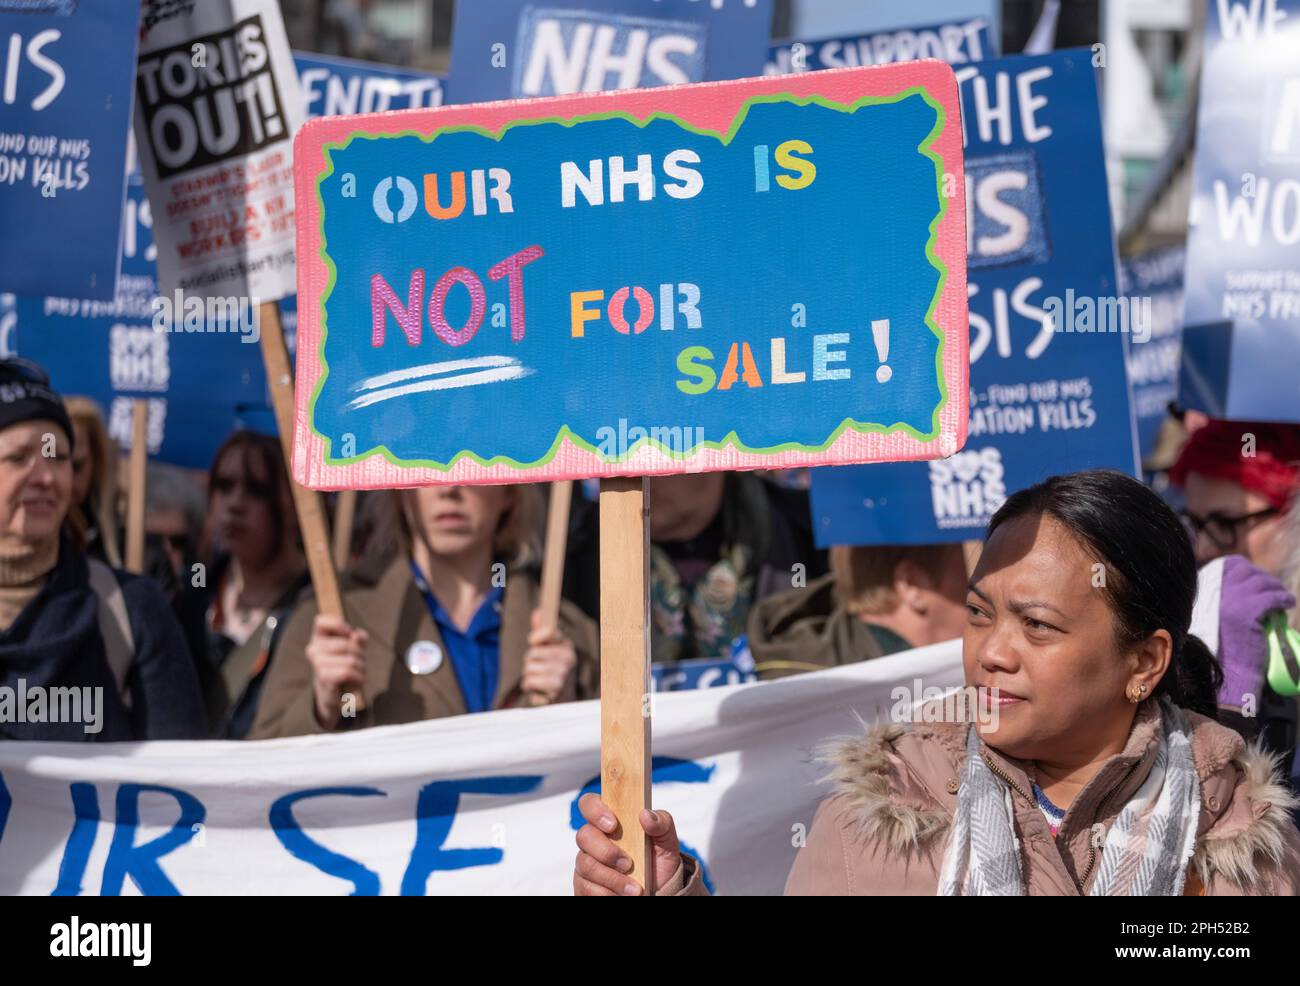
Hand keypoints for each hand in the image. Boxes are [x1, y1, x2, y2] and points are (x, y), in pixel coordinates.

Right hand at [306, 613, 367, 728]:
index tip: (349, 633)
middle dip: (359, 653)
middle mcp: (314, 649)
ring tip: (359, 671)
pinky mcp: (324, 678)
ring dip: (361, 667)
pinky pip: (347, 672)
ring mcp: (317, 664)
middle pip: (346, 644)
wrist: (334, 693)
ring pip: (350, 660)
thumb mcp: (354, 647)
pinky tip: (359, 679)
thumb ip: (358, 638)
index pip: (321, 621)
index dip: (338, 625)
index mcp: (318, 637)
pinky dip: (358, 676)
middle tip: (360, 660)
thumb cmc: (344, 664)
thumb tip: (357, 636)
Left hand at [522, 609, 576, 704]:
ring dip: (528, 676)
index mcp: (567, 646)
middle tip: (539, 667)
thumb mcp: (551, 649)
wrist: (565, 696)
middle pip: (532, 653)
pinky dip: (529, 687)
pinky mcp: (555, 691)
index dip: (535, 636)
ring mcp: (562, 675)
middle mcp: (567, 659)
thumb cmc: (554, 669)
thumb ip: (542, 631)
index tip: (533, 641)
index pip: (549, 631)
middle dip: (530, 662)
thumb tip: (537, 612)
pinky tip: (539, 688)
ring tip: (539, 679)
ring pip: (528, 669)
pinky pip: (528, 682)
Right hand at [573, 794, 681, 894]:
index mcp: (610, 820)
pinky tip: (623, 896)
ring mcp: (587, 863)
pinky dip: (607, 894)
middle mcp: (594, 840)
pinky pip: (586, 888)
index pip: (589, 803)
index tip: (613, 825)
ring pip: (585, 865)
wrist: (660, 892)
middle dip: (606, 852)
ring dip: (612, 879)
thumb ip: (661, 822)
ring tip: (635, 889)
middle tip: (628, 864)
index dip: (595, 810)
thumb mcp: (667, 841)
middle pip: (583, 835)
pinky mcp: (584, 886)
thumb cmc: (658, 862)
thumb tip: (645, 814)